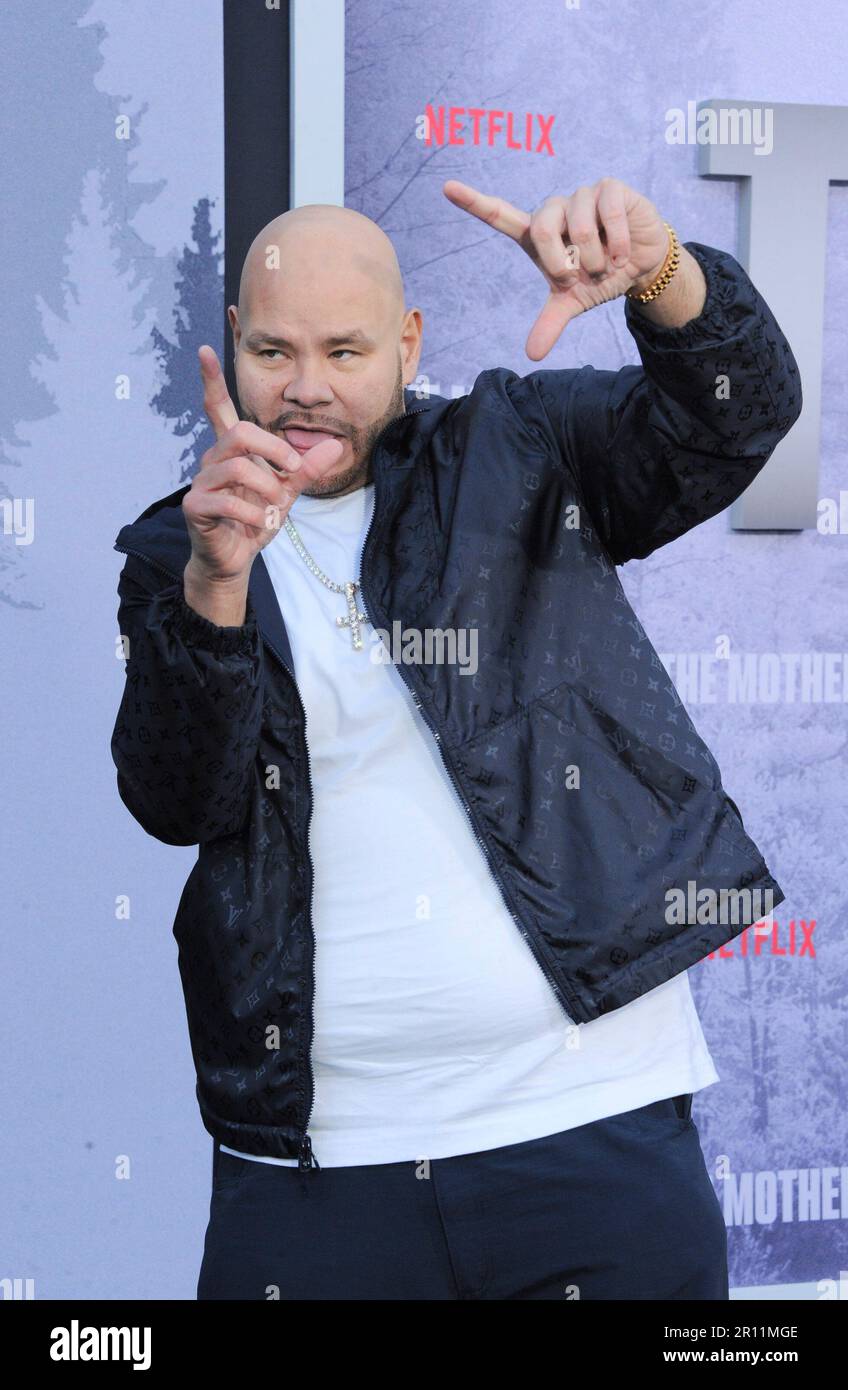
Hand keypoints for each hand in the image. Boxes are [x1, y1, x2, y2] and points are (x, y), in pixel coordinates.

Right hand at [183, 345, 343, 585]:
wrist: (235, 559)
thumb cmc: (255, 521)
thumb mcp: (287, 492)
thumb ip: (306, 469)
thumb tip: (336, 445)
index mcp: (232, 451)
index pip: (218, 408)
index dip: (212, 381)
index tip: (205, 350)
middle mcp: (213, 460)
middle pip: (240, 432)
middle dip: (274, 450)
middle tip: (291, 473)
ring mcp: (202, 482)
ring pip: (237, 466)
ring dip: (267, 487)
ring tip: (274, 507)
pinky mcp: (195, 506)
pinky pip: (227, 501)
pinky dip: (253, 514)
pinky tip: (260, 524)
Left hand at [442, 176, 670, 358]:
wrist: (641, 264)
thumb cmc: (600, 275)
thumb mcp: (573, 302)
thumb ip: (550, 323)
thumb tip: (531, 354)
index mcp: (538, 234)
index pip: (501, 215)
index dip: (474, 203)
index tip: (447, 188)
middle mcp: (555, 210)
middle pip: (541, 229)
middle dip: (562, 262)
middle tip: (578, 275)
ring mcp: (582, 195)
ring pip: (581, 228)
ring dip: (596, 259)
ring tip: (606, 264)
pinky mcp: (610, 189)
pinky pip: (609, 217)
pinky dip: (617, 245)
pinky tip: (623, 252)